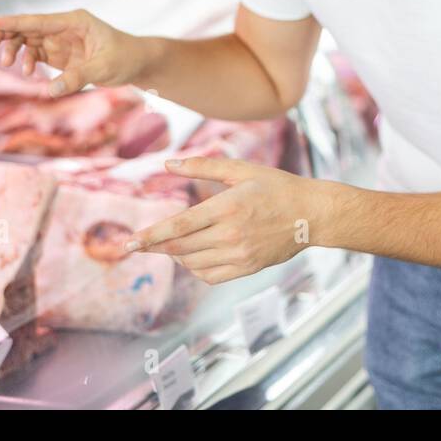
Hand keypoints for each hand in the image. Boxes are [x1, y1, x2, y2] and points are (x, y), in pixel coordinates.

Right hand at [0, 8, 143, 95]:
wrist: (138, 63)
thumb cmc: (125, 58)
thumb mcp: (103, 67)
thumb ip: (77, 77)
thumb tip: (50, 90)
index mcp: (75, 21)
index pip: (38, 20)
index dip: (14, 21)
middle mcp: (65, 28)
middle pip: (28, 27)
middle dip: (7, 35)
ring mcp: (61, 41)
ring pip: (29, 41)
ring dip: (15, 51)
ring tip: (9, 65)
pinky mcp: (61, 55)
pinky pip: (37, 55)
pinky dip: (28, 62)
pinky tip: (29, 74)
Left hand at [126, 157, 328, 283]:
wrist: (312, 215)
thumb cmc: (277, 186)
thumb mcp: (241, 170)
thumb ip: (202, 167)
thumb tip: (167, 165)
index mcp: (227, 207)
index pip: (178, 227)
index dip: (150, 235)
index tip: (128, 242)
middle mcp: (231, 234)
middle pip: (179, 248)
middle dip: (154, 246)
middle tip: (137, 244)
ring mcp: (239, 254)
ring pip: (192, 263)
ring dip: (174, 255)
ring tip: (169, 244)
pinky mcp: (247, 268)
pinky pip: (209, 276)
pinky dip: (194, 268)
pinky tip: (192, 255)